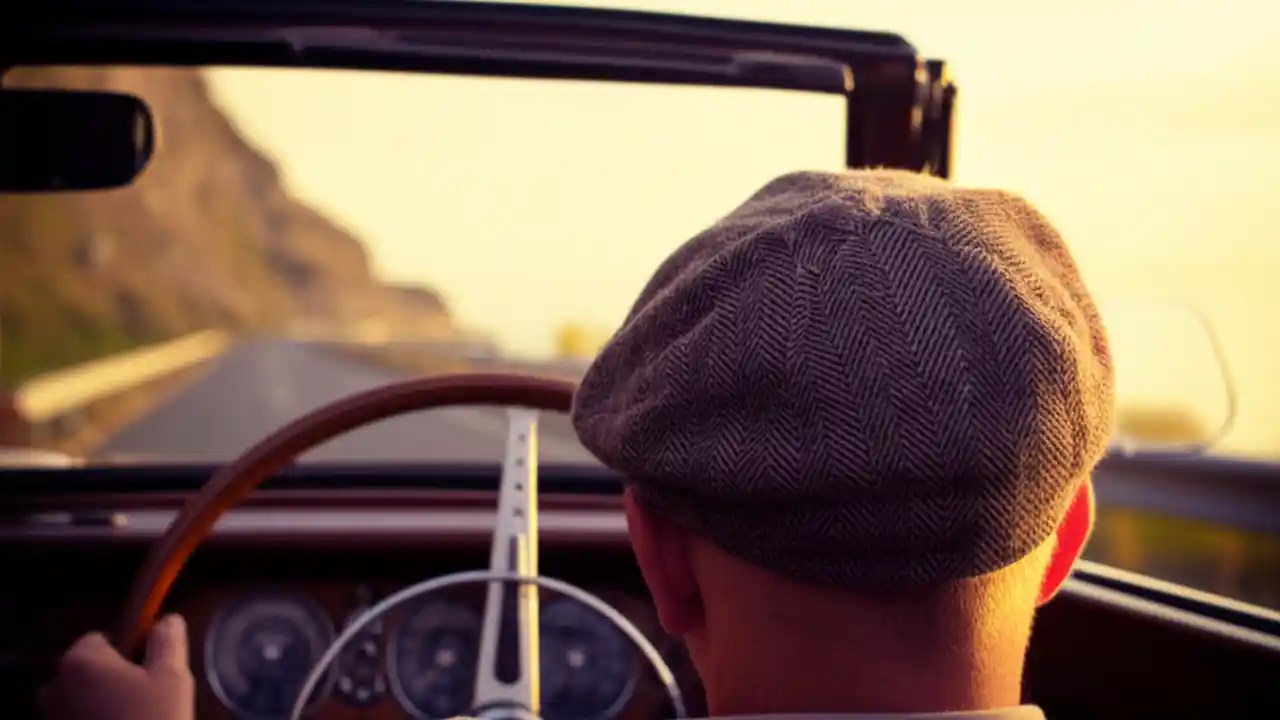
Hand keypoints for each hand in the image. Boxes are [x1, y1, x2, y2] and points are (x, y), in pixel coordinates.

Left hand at [38, 614, 194, 719]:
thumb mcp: (172, 678)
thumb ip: (168, 640)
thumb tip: (167, 619)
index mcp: (81, 661)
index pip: (101, 638)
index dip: (127, 650)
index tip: (149, 671)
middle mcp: (55, 686)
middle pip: (86, 669)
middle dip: (111, 678)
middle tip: (145, 699)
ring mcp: (51, 718)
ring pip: (79, 699)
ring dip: (100, 704)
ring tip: (134, 719)